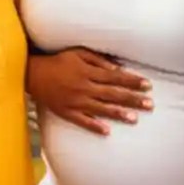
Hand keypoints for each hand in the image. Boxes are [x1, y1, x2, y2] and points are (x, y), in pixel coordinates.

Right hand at [28, 47, 151, 134]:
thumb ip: (99, 60)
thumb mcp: (78, 53)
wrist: (33, 74)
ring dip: (119, 113)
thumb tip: (118, 69)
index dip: (133, 81)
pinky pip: (82, 121)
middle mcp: (84, 87)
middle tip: (150, 104)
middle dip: (133, 98)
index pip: (116, 77)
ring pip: (101, 108)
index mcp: (88, 72)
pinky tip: (107, 131)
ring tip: (135, 118)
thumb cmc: (58, 61)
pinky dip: (94, 126)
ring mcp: (76, 101)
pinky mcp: (66, 112)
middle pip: (113, 94)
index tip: (148, 85)